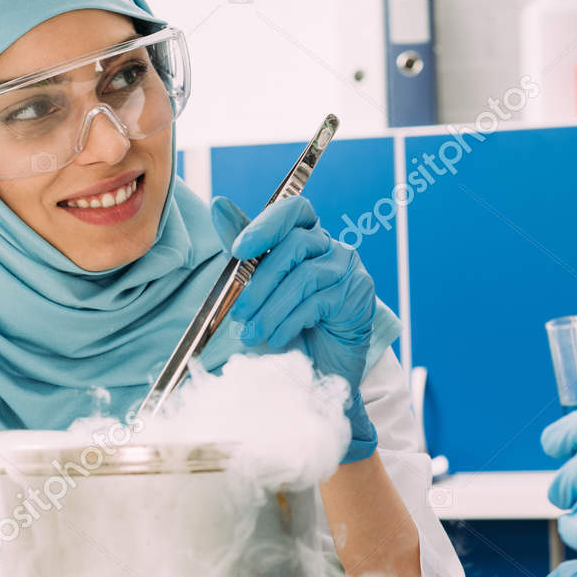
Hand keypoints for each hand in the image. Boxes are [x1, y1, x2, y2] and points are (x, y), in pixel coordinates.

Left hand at [212, 195, 377, 462]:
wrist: (320, 370)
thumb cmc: (290, 325)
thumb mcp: (261, 288)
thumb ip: (245, 251)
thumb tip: (219, 206)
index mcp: (307, 236)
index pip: (294, 209)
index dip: (266, 224)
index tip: (238, 249)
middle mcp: (331, 247)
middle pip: (295, 244)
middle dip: (260, 280)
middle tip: (238, 312)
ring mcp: (348, 269)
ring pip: (305, 276)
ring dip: (271, 308)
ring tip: (251, 334)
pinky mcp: (358, 295)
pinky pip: (318, 302)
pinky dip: (290, 322)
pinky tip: (276, 340)